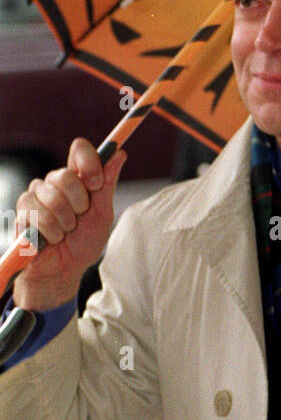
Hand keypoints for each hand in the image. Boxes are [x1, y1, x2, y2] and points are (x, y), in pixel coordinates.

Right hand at [12, 138, 125, 310]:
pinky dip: (52, 232)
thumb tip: (119, 154)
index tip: (96, 183)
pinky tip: (51, 238)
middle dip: (78, 204)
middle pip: (65, 175)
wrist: (63, 270)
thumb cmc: (82, 243)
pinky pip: (39, 215)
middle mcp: (54, 181)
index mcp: (77, 178)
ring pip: (53, 198)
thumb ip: (107, 185)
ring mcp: (36, 194)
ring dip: (65, 223)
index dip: (89, 162)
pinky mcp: (22, 210)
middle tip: (78, 219)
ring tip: (64, 232)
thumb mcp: (102, 215)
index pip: (79, 149)